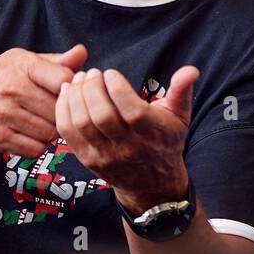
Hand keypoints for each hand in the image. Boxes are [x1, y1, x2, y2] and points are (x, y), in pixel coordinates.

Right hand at [0, 45, 86, 156]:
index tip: (65, 91)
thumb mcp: (20, 61)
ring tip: (40, 123)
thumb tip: (82, 53)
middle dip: (61, 114)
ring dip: (50, 132)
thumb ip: (54, 61)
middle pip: (60, 110)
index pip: (64, 78)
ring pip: (50, 132)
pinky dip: (37, 146)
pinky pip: (35, 149)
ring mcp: (4, 115)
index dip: (72, 87)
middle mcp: (12, 89)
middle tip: (52, 112)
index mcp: (22, 66)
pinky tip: (29, 135)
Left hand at [56, 64, 197, 212]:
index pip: (132, 111)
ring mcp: (105, 155)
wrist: (152, 184)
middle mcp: (128, 147)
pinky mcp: (87, 160)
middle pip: (102, 116)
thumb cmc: (165, 142)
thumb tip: (190, 70)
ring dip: (76, 97)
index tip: (110, 73)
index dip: (117, 89)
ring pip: (83, 124)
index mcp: (152, 134)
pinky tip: (67, 93)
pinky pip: (68, 134)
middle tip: (92, 73)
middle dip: (92, 89)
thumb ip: (182, 91)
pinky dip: (63, 110)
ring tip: (80, 80)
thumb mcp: (179, 117)